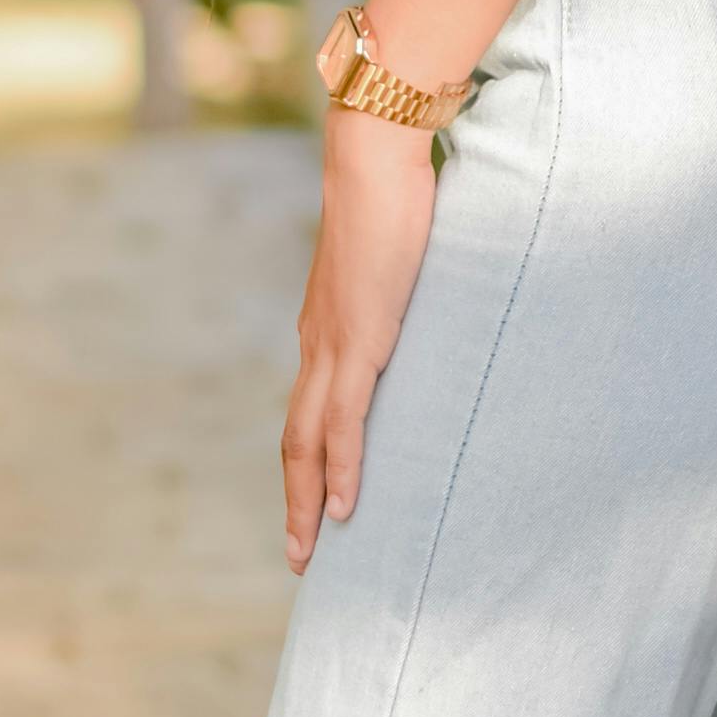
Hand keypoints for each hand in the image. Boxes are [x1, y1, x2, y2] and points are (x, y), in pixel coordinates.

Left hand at [283, 110, 439, 567]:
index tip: (309, 503)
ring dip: (305, 501)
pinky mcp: (357, 343)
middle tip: (299, 555)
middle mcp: (317, 346)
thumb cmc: (393, 197)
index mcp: (324, 329)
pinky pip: (344, 422)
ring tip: (310, 549)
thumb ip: (400, 290)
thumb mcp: (396, 262)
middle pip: (294, 441)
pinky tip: (343, 508)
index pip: (307, 410)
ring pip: (308, 442)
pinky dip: (341, 468)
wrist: (373, 161)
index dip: (307, 461)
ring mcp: (332, 347)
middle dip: (294, 501)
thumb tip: (423, 297)